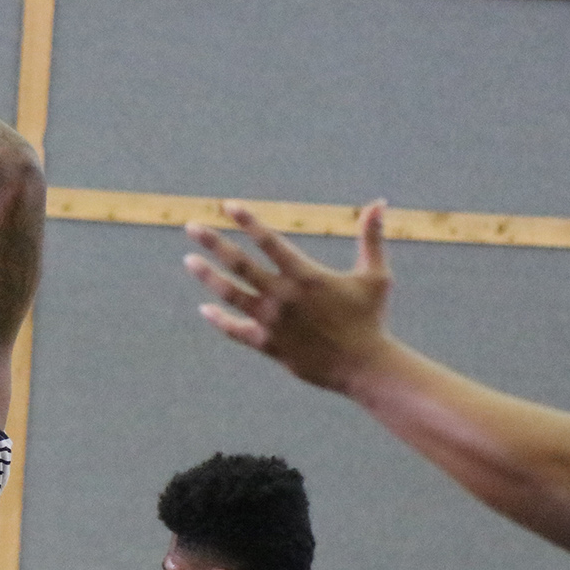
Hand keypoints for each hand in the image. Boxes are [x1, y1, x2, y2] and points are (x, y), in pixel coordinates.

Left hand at [185, 200, 394, 393]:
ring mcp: (273, 322)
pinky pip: (237, 331)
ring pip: (231, 295)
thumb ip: (371, 238)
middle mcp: (284, 296)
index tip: (228, 206)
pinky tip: (205, 310)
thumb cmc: (371, 319)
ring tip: (189, 261)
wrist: (364, 367)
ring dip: (208, 276)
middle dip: (214, 243)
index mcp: (306, 276)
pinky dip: (220, 321)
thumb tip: (380, 203)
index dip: (248, 222)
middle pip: (240, 264)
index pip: (270, 241)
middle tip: (191, 227)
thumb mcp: (375, 276)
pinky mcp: (269, 346)